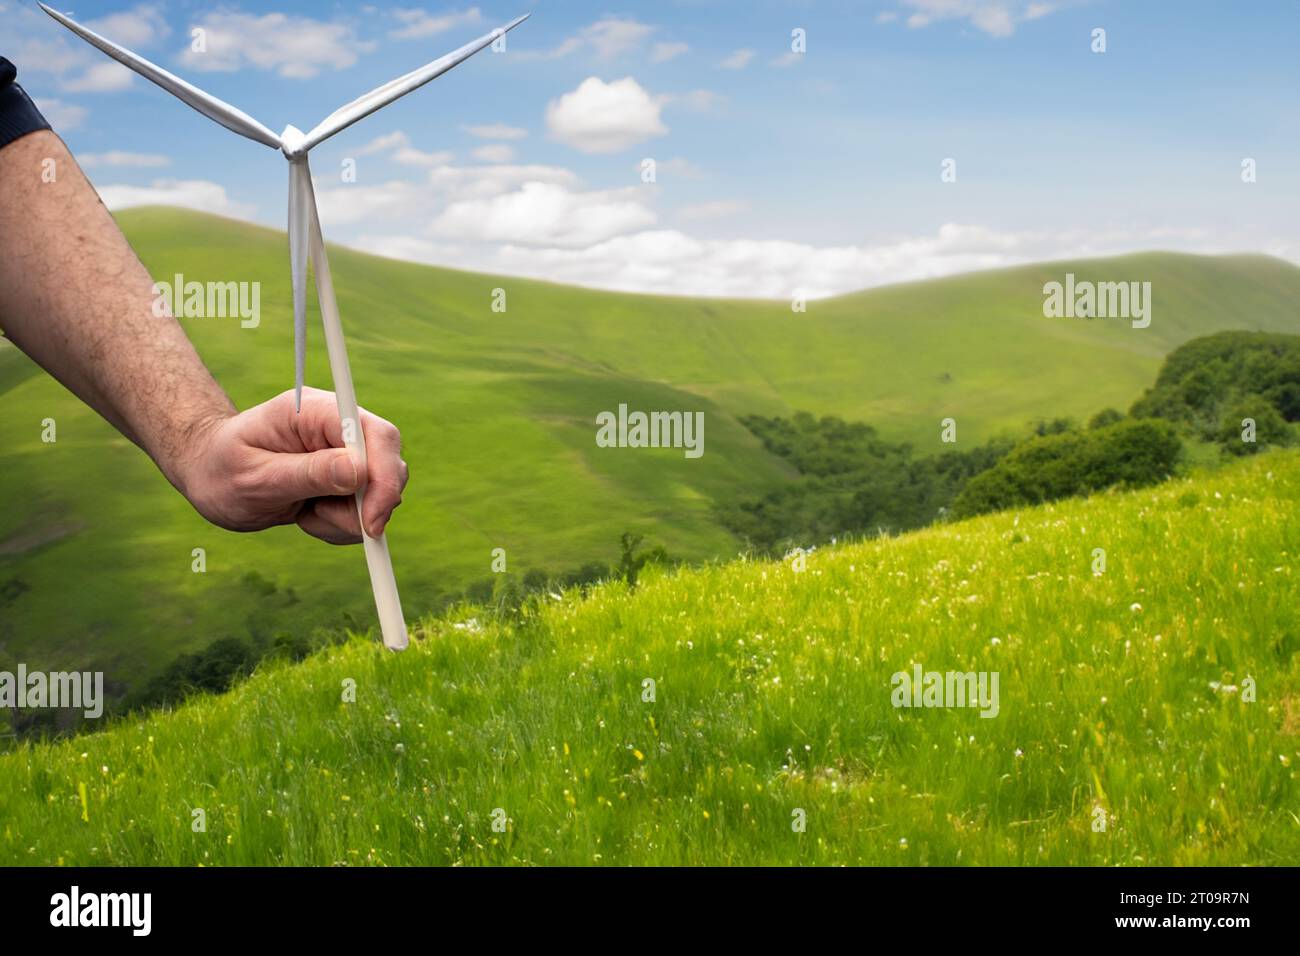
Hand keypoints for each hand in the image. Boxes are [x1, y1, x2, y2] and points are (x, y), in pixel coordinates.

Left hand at [177, 387, 407, 543]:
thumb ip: (308, 473)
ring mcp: (345, 452)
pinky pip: (366, 509)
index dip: (384, 477)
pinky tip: (308, 516)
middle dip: (366, 506)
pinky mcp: (347, 476)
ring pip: (380, 493)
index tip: (370, 522)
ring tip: (302, 515)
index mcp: (315, 412)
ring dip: (347, 519)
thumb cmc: (221, 468)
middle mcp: (338, 426)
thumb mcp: (255, 477)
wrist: (210, 474)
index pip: (375, 434)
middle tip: (321, 520)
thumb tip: (359, 472)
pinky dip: (342, 525)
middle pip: (388, 463)